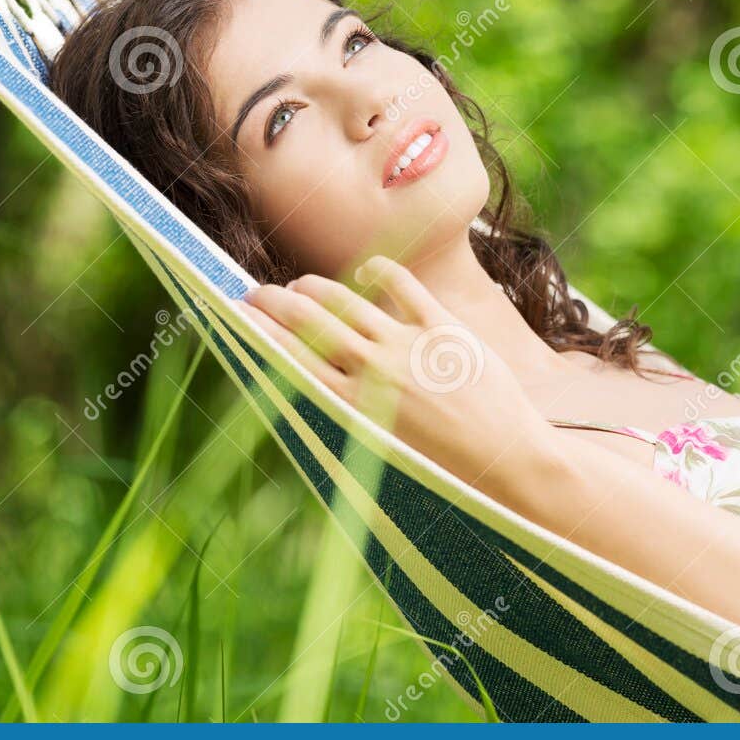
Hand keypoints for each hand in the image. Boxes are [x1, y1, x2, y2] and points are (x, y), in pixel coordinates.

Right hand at [237, 256, 551, 492]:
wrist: (504, 459)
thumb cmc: (439, 466)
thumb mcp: (380, 445)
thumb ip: (347, 410)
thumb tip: (315, 383)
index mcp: (352, 406)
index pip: (288, 355)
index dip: (258, 328)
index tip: (235, 312)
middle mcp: (373, 371)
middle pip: (307, 320)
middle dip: (273, 301)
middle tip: (255, 293)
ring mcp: (407, 345)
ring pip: (344, 300)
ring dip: (314, 288)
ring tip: (299, 286)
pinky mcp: (442, 328)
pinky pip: (402, 285)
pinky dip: (378, 272)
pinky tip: (366, 274)